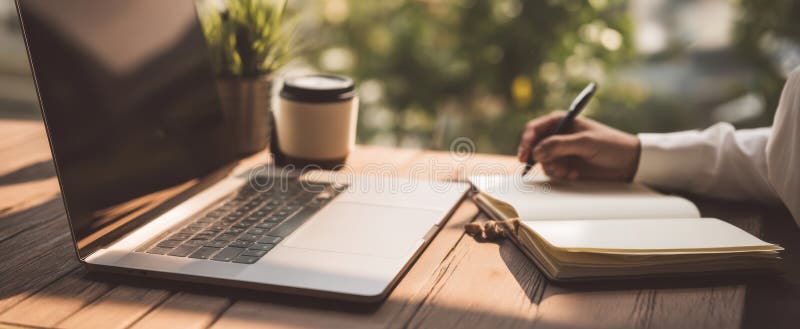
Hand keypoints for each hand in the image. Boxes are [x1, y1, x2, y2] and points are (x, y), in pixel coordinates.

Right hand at [517, 111, 640, 180]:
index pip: (534, 129)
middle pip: (535, 147)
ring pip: (542, 162)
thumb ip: (559, 145)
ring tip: (569, 171)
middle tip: (553, 167)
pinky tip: (575, 174)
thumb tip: (536, 152)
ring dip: (553, 168)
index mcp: (561, 121)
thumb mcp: (585, 142)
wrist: (630, 163)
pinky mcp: (566, 166)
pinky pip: (552, 172)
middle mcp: (558, 135)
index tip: (525, 156)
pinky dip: (561, 175)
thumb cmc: (611, 145)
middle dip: (542, 158)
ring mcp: (561, 152)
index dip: (526, 141)